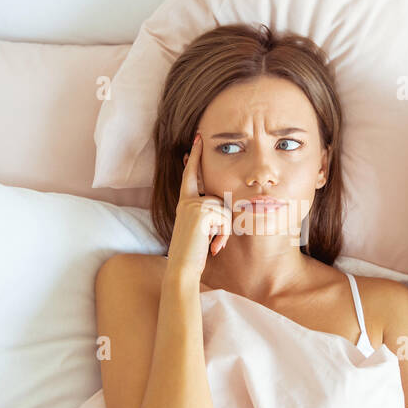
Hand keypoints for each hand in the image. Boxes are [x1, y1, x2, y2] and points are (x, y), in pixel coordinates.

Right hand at [166, 133, 231, 279]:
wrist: (183, 268)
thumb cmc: (194, 253)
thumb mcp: (202, 229)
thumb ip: (209, 214)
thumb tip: (223, 204)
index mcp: (185, 202)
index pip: (190, 175)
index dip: (195, 156)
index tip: (198, 138)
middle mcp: (187, 201)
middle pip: (220, 200)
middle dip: (224, 223)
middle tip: (211, 242)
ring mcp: (193, 205)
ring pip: (225, 210)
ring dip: (224, 231)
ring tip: (211, 244)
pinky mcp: (201, 212)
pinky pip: (225, 219)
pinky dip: (223, 235)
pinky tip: (212, 246)